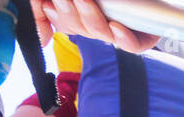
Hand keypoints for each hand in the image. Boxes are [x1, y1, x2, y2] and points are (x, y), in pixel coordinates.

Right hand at [31, 0, 160, 53]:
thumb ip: (38, 6)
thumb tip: (42, 39)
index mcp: (82, 13)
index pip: (64, 22)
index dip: (53, 14)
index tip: (48, 2)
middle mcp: (100, 22)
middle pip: (78, 28)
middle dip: (68, 12)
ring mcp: (122, 29)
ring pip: (101, 33)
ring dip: (89, 16)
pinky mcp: (145, 35)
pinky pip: (134, 46)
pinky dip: (123, 38)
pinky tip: (115, 26)